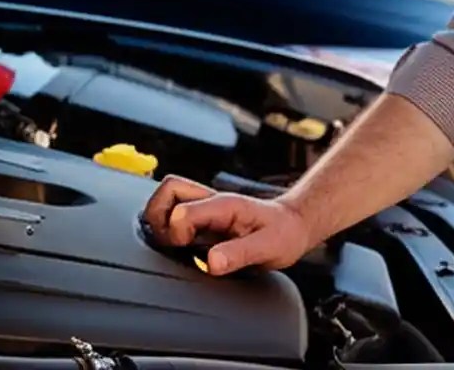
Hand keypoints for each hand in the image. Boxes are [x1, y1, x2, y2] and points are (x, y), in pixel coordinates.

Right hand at [142, 175, 313, 275]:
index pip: (182, 209)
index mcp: (224, 206)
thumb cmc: (284, 234)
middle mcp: (211, 202)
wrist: (294, 226)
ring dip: (162, 221)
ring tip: (175, 245)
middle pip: (167, 191)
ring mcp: (205, 210)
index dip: (176, 232)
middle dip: (158, 217)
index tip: (186, 249)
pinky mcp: (203, 220)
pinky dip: (170, 228)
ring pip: (167, 200)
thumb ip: (239, 254)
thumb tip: (211, 262)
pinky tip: (183, 247)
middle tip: (172, 243)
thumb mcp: (269, 248)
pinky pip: (176, 215)